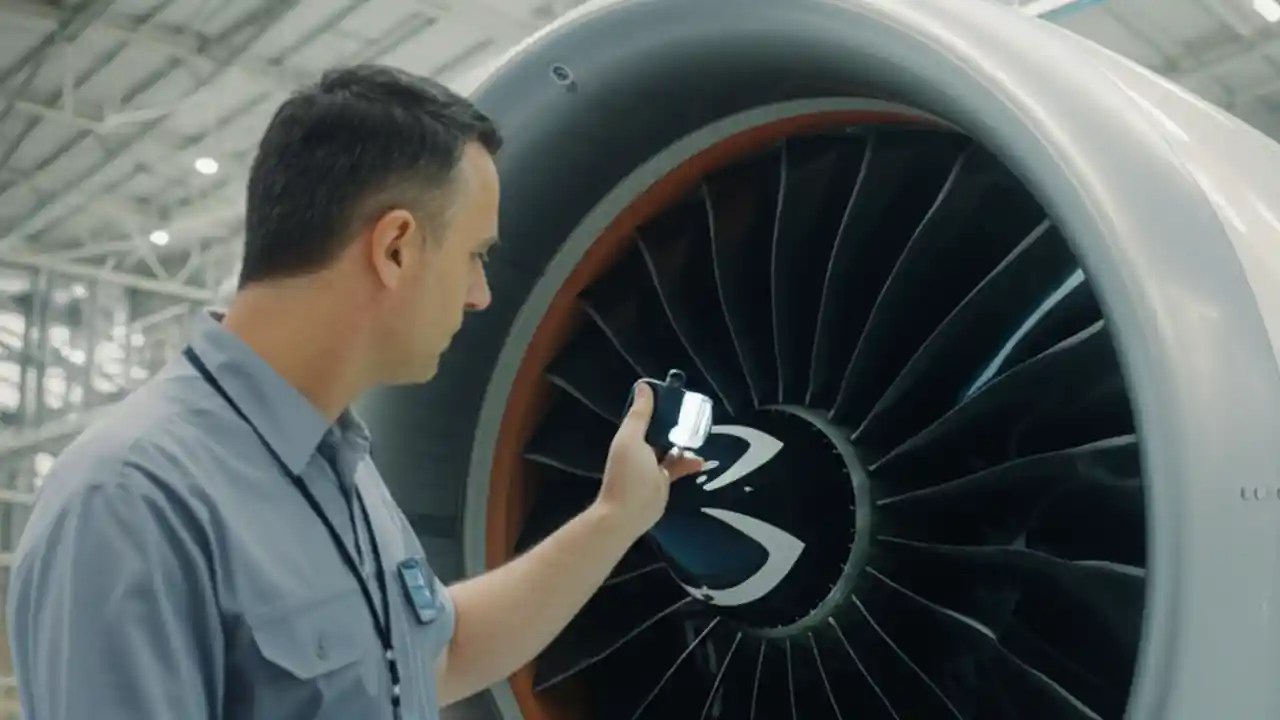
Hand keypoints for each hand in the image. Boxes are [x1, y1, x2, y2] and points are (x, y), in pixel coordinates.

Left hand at [596, 382, 703, 538]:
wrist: (627, 514)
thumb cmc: (628, 474)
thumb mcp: (631, 439)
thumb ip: (640, 415)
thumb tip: (644, 386)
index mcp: (632, 435)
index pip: (648, 414)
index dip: (662, 403)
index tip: (680, 394)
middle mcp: (642, 447)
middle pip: (662, 429)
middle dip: (677, 422)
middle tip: (698, 414)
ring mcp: (654, 465)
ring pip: (672, 447)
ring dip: (685, 442)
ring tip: (702, 435)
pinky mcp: (664, 480)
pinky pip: (679, 466)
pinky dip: (689, 462)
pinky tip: (701, 461)